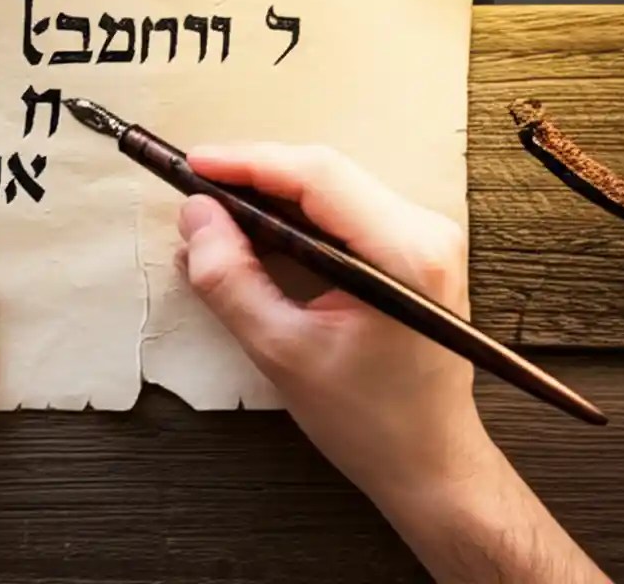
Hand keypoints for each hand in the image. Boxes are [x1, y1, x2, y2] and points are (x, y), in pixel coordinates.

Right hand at [176, 143, 607, 582]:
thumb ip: (231, 280)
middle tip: (195, 189)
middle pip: (326, 173)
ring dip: (272, 193)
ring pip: (333, 187)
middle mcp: (426, 232)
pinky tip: (256, 230)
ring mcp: (427, 238)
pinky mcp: (415, 250)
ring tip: (216, 212)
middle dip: (254, 175)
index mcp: (405, 253)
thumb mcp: (281, 352)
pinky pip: (346, 210)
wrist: (429, 460)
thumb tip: (196, 217)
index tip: (194, 164)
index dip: (249, 162)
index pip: (317, 177)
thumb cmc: (367, 420)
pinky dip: (296, 214)